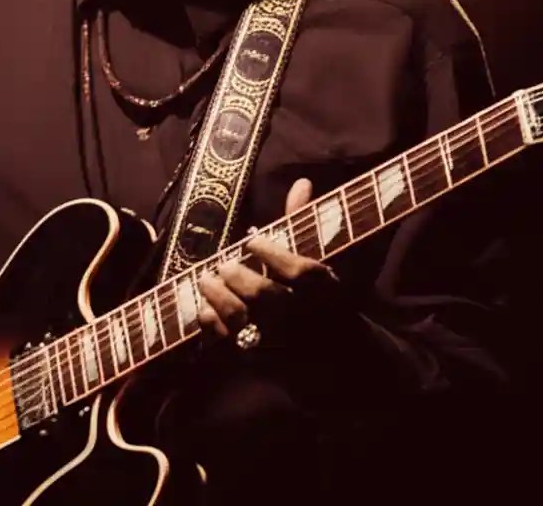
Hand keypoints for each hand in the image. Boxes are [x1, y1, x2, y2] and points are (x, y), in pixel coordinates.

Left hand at [197, 178, 340, 347]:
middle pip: (263, 295)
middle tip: (224, 264)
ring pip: (242, 319)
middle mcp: (302, 318)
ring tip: (206, 280)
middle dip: (237, 275)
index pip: (299, 272)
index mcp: (325, 292)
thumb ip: (303, 225)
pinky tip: (205, 308)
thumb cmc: (324, 298)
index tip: (251, 241)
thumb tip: (301, 182)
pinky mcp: (258, 359)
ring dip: (217, 295)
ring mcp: (279, 342)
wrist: (337, 355)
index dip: (271, 253)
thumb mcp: (320, 261)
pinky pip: (227, 342)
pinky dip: (211, 323)